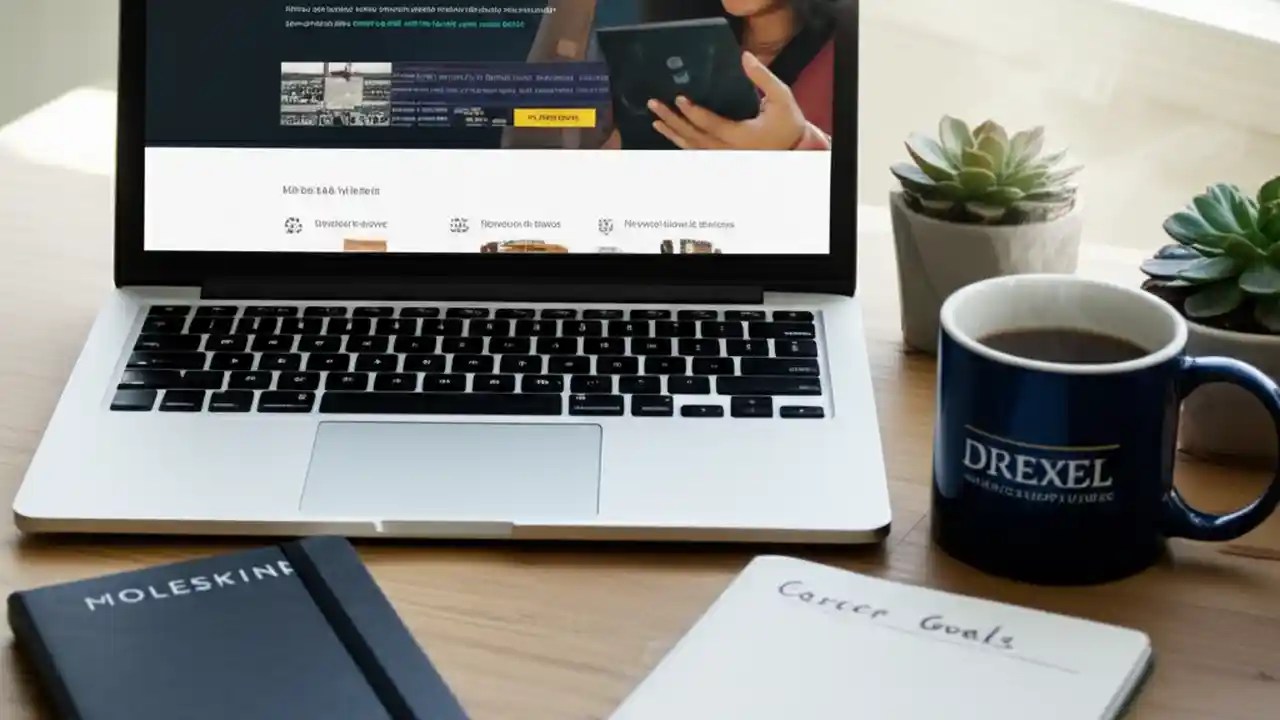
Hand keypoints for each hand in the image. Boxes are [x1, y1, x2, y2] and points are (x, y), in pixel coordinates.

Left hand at [648, 52, 807, 149]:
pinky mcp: (721, 158)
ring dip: (672, 133)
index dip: (694, 112)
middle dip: (673, 120)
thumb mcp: (782, 97)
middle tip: (655, 105)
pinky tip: (669, 133)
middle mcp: (728, 150)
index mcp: (740, 137)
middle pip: (694, 136)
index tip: (679, 98)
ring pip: (692, 147)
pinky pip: (697, 153)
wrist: (793, 149)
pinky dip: (681, 143)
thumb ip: (763, 77)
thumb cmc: (787, 123)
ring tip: (656, 120)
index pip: (711, 124)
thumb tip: (745, 57)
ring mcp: (723, 157)